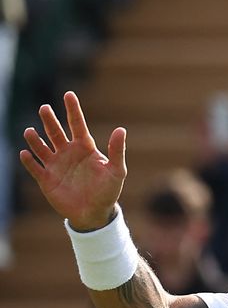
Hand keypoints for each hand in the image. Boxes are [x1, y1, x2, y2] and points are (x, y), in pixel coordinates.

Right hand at [20, 92, 126, 230]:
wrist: (95, 213)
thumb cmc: (108, 191)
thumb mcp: (116, 171)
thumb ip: (117, 151)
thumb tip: (121, 129)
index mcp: (85, 148)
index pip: (77, 124)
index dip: (72, 110)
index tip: (68, 94)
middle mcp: (68, 153)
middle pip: (56, 132)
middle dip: (50, 120)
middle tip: (44, 108)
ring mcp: (56, 165)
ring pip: (41, 147)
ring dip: (35, 140)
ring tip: (30, 132)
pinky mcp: (46, 179)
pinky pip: (34, 167)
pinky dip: (29, 160)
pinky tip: (25, 154)